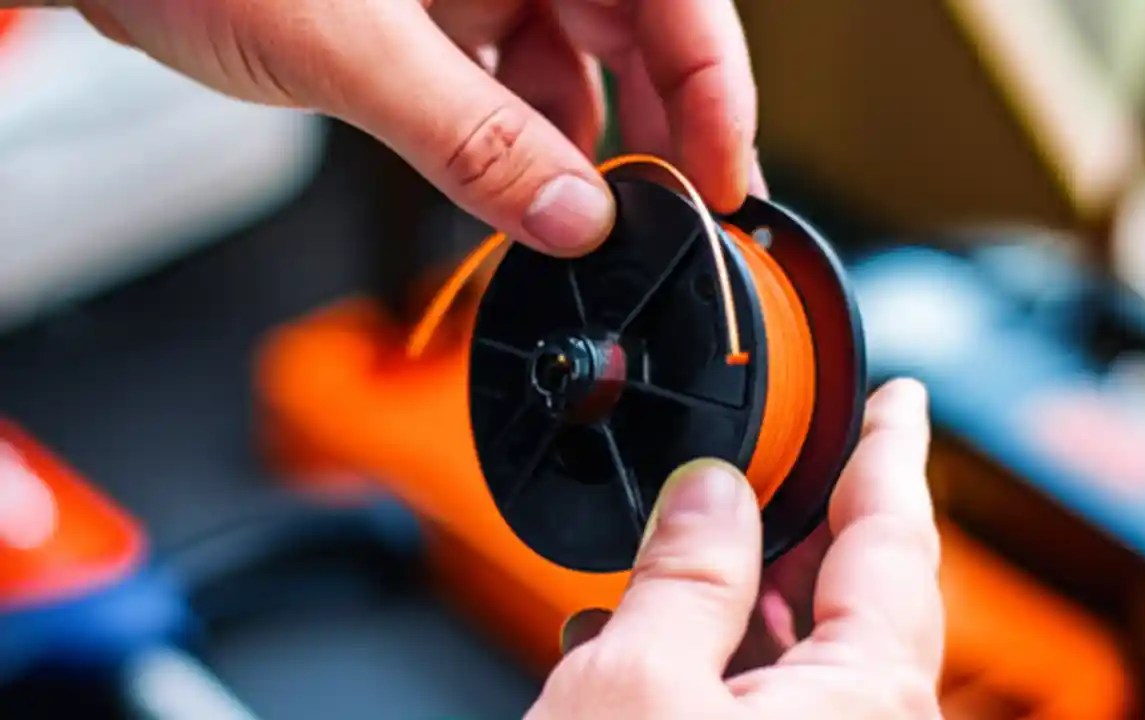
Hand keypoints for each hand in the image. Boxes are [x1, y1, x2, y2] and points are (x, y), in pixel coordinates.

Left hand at [19, 0, 759, 255]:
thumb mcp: (350, 46)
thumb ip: (474, 140)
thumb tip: (574, 218)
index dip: (715, 89)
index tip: (722, 181)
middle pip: (636, 27)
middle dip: (658, 127)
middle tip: (671, 219)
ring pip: (571, 60)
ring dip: (580, 146)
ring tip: (585, 221)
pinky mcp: (430, 8)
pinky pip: (504, 78)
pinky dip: (515, 139)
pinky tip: (515, 192)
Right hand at [536, 379, 943, 718]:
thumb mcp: (634, 685)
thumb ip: (684, 574)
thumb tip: (708, 490)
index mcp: (866, 699)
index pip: (897, 537)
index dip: (892, 449)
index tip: (897, 398)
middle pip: (852, 590)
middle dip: (798, 517)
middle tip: (766, 459)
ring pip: (803, 649)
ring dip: (737, 591)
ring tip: (673, 548)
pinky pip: (764, 702)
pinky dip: (713, 655)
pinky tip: (642, 638)